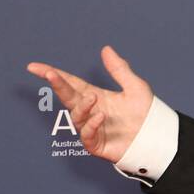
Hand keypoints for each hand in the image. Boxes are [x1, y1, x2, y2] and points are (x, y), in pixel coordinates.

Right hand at [26, 45, 153, 163]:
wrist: (158, 136)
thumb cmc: (147, 113)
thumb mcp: (135, 87)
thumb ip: (119, 69)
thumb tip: (106, 49)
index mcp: (96, 96)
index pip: (71, 83)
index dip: (54, 75)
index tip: (35, 67)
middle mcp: (90, 111)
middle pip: (68, 97)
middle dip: (58, 85)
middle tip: (50, 74)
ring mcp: (91, 128)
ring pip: (76, 116)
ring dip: (82, 106)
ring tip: (93, 98)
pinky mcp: (96, 144)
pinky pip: (87, 134)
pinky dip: (91, 124)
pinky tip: (100, 116)